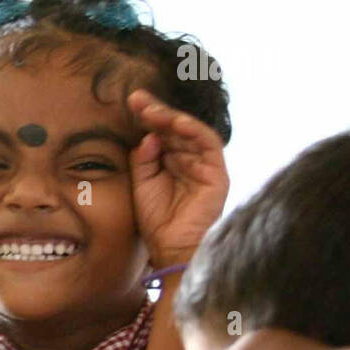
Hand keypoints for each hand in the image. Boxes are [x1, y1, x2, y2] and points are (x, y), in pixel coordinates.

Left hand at [127, 90, 227, 265]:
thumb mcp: (142, 185)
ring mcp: (204, 165)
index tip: (131, 103)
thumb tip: (149, 135)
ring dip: (171, 119)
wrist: (172, 249)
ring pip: (190, 132)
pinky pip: (209, 144)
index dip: (148, 117)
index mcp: (171, 162)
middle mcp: (189, 160)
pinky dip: (194, 130)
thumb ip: (143, 159)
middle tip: (137, 100)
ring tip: (152, 111)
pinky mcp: (217, 173)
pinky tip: (177, 122)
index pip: (161, 132)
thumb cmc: (157, 221)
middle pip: (175, 128)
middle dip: (156, 112)